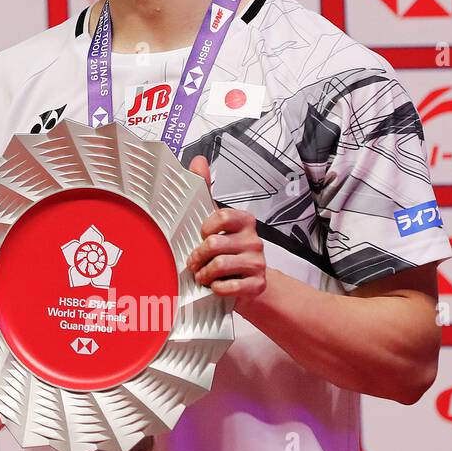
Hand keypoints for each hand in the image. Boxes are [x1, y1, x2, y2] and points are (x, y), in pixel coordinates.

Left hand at [186, 155, 266, 312]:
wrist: (249, 282)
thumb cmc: (228, 249)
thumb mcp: (214, 220)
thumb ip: (204, 190)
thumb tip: (198, 161)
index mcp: (244, 221)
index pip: (222, 216)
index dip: (206, 227)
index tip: (201, 234)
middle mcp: (254, 240)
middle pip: (215, 244)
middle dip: (198, 255)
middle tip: (194, 261)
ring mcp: (257, 263)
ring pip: (219, 265)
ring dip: (204, 273)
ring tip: (203, 275)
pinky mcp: (257, 284)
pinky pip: (229, 287)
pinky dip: (217, 288)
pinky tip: (216, 286)